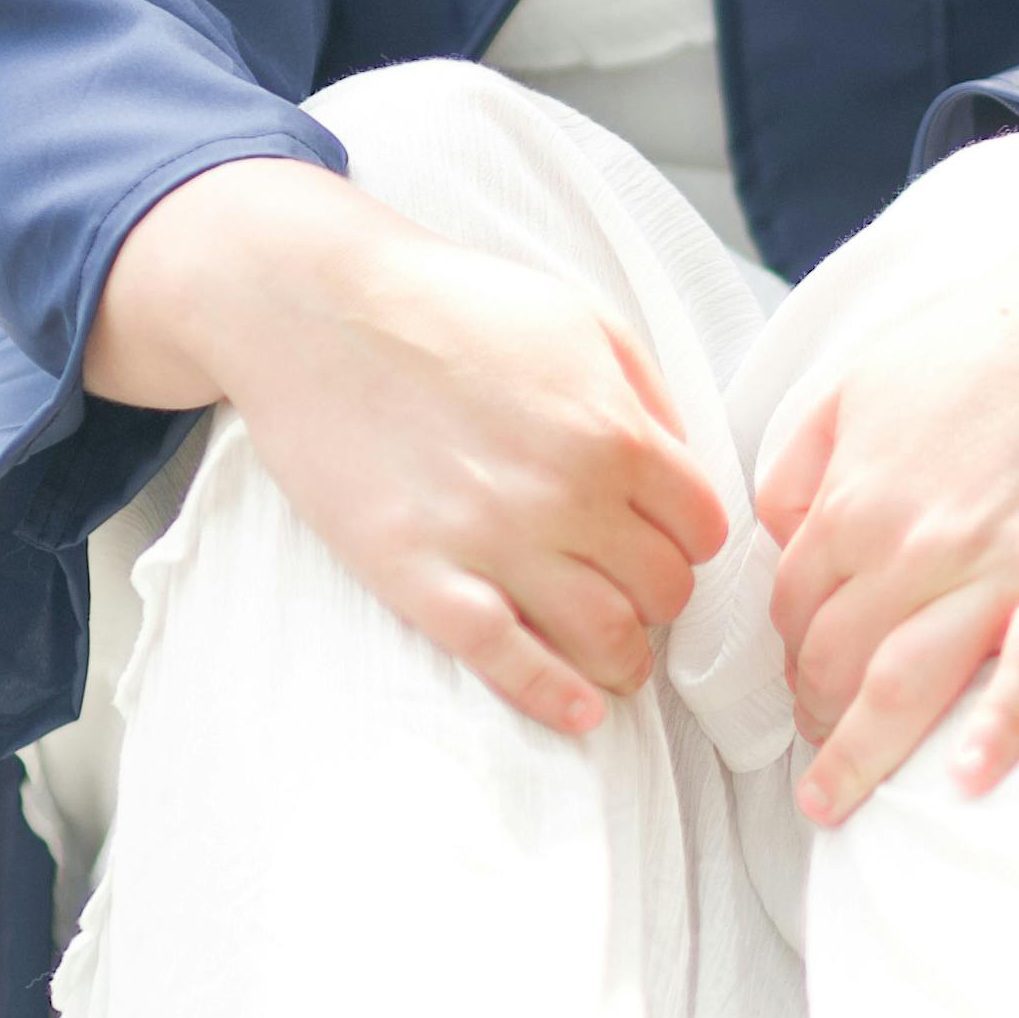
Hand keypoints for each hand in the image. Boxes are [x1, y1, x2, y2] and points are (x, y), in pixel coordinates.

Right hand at [89, 162, 724, 742]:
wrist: (316, 308)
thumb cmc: (447, 305)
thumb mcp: (576, 320)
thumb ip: (644, 395)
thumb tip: (682, 465)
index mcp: (613, 430)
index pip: (702, 529)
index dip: (688, 542)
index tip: (663, 545)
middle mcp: (567, 494)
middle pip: (664, 591)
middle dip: (658, 600)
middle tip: (630, 596)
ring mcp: (492, 541)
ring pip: (606, 640)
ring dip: (623, 660)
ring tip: (614, 660)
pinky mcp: (420, 575)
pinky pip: (506, 661)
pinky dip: (555, 699)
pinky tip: (578, 712)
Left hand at [754, 129, 1018, 825]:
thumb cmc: (986, 339)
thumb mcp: (857, 382)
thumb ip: (803, 465)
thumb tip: (778, 542)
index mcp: (851, 498)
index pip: (790, 612)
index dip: (785, 659)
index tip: (798, 689)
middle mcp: (910, 542)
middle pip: (832, 662)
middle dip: (814, 718)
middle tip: (820, 753)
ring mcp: (997, 566)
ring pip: (905, 686)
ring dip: (864, 756)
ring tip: (844, 804)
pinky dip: (999, 733)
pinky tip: (969, 784)